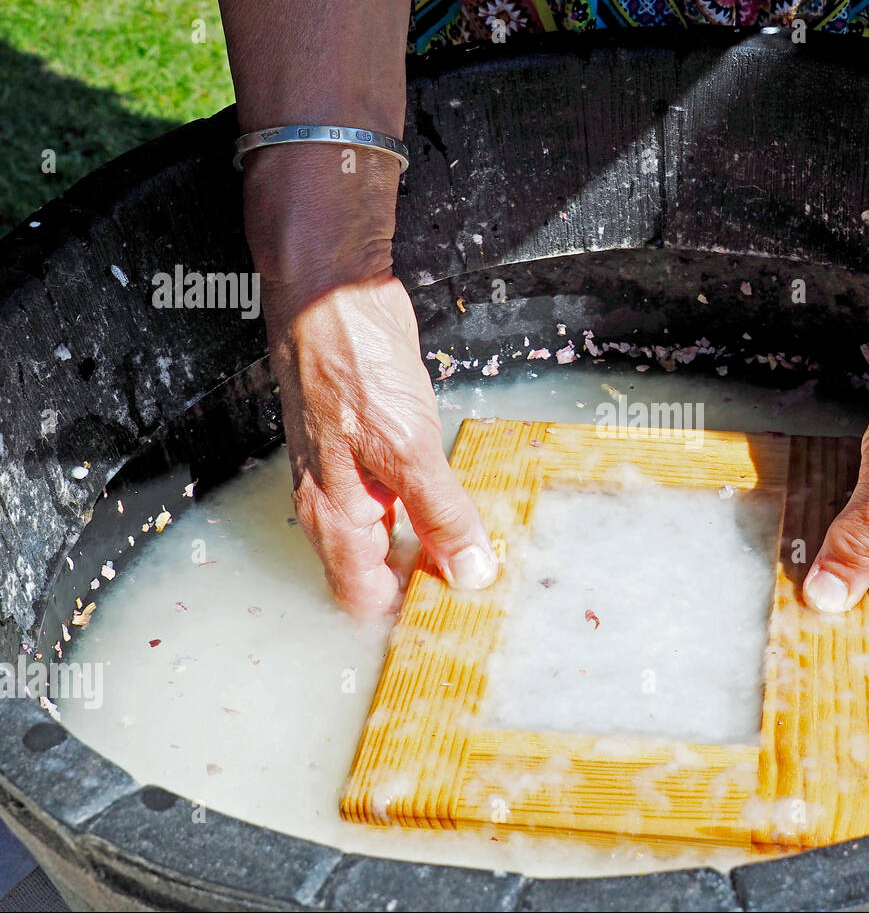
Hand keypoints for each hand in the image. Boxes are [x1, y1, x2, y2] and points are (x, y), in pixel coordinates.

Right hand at [245, 147, 495, 615]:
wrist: (333, 294)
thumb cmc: (351, 365)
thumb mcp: (407, 448)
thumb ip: (441, 514)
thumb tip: (470, 573)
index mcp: (337, 516)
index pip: (364, 597)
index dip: (408, 613)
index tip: (462, 619)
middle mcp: (340, 504)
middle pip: (380, 570)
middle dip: (430, 583)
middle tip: (489, 587)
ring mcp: (356, 474)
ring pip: (395, 532)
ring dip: (438, 544)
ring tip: (490, 552)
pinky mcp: (377, 445)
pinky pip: (406, 494)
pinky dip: (437, 506)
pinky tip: (469, 503)